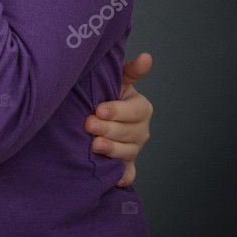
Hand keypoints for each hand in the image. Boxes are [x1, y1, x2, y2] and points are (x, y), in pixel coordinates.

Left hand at [84, 52, 153, 187]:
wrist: (96, 113)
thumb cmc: (106, 94)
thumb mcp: (117, 80)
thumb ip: (130, 71)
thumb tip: (147, 57)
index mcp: (141, 108)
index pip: (134, 111)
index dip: (117, 111)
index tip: (99, 109)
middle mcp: (141, 131)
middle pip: (129, 133)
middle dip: (108, 129)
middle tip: (88, 125)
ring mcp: (134, 149)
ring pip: (127, 153)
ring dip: (112, 151)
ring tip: (94, 145)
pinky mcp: (126, 165)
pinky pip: (128, 174)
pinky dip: (123, 177)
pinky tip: (115, 179)